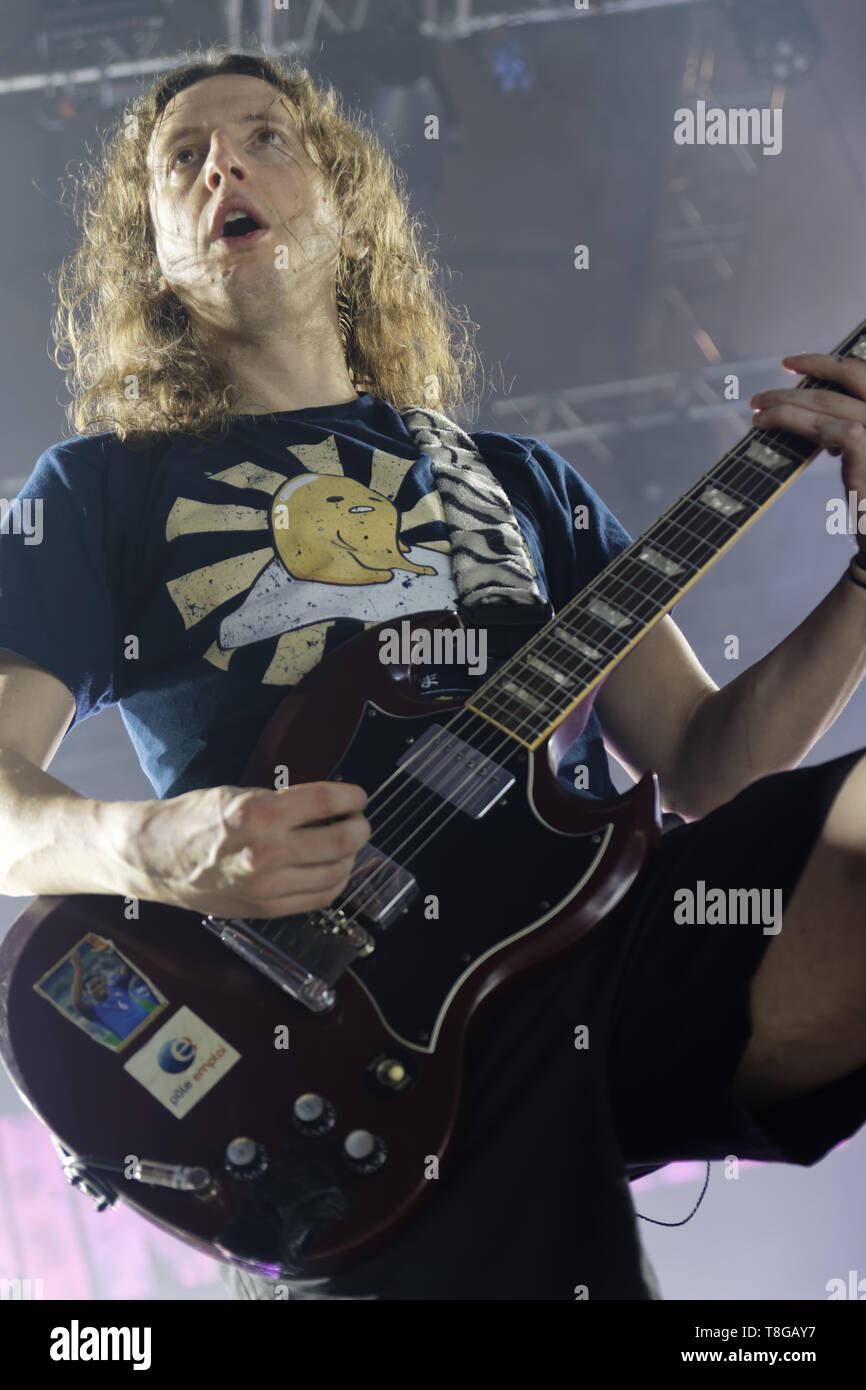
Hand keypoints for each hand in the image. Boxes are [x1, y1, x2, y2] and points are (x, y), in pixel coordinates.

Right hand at [127, 781, 370, 920]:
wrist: (154, 858)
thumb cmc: (192, 821)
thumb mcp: (238, 793)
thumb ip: (284, 802)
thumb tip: (326, 805)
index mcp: (257, 815)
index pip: (325, 803)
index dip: (352, 798)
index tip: (358, 797)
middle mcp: (264, 852)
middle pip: (340, 841)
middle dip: (359, 828)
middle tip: (359, 821)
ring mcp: (266, 885)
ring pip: (336, 874)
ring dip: (350, 857)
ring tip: (346, 845)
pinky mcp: (265, 908)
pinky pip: (318, 898)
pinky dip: (334, 882)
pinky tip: (332, 869)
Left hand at [751, 353, 865, 552]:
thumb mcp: (865, 460)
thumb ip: (850, 438)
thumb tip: (820, 430)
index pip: (861, 371)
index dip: (825, 362)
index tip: (791, 364)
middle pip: (848, 377)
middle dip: (800, 377)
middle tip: (761, 395)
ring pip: (830, 404)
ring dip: (786, 405)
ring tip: (757, 414)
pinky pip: (830, 430)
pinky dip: (799, 424)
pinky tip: (774, 429)